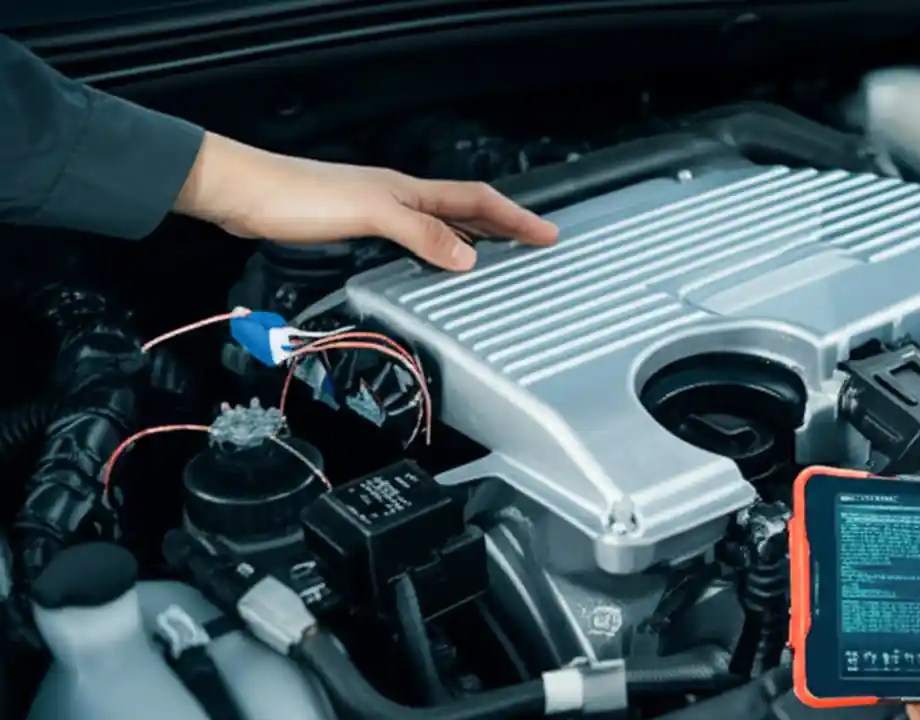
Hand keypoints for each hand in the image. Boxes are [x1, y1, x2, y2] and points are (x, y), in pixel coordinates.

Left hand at [174, 133, 558, 270]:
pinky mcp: (357, 226)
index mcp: (409, 190)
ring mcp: (380, 211)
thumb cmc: (298, 196)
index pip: (476, 201)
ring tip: (502, 256)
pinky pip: (416, 238)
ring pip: (443, 224)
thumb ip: (420, 234)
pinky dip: (439, 250)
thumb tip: (467, 258)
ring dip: (476, 238)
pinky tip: (436, 264)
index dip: (515, 217)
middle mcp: (400, 197)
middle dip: (506, 227)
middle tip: (537, 245)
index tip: (548, 233)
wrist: (243, 194)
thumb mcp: (369, 214)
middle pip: (467, 210)